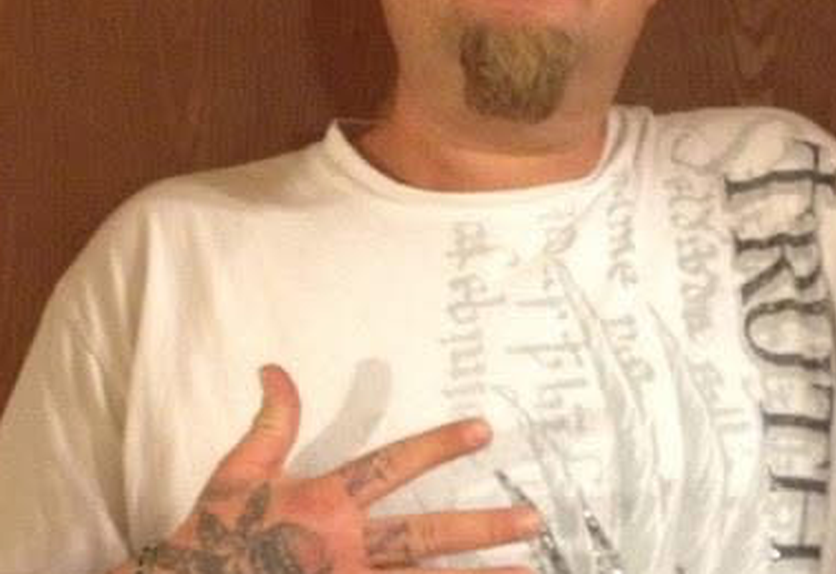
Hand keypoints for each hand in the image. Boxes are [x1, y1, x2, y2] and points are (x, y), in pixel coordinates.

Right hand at [151, 364, 539, 573]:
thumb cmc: (217, 534)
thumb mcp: (240, 473)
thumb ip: (272, 422)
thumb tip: (275, 368)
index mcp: (326, 504)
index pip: (393, 466)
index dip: (439, 446)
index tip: (485, 430)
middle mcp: (346, 548)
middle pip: (425, 535)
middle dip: (482, 528)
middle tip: (533, 519)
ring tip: (527, 572)